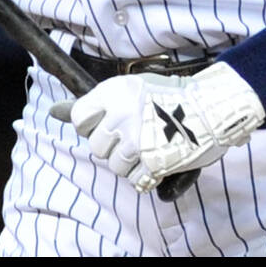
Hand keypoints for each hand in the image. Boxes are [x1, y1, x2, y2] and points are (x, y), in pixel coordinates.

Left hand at [50, 62, 265, 192]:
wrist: (212, 106)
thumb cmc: (173, 95)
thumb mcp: (133, 85)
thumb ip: (96, 102)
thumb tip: (53, 112)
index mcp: (114, 92)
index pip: (79, 118)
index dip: (92, 125)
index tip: (107, 124)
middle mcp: (120, 114)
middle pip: (97, 146)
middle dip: (113, 146)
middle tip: (135, 136)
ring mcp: (136, 140)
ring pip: (115, 166)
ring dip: (130, 163)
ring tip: (150, 146)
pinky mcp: (152, 162)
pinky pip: (136, 180)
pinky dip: (146, 176)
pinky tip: (158, 160)